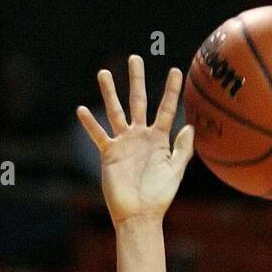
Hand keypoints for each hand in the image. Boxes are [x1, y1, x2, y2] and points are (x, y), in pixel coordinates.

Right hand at [76, 55, 193, 227]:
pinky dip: (90, 124)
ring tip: (104, 72)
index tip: (175, 70)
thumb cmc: (160, 196)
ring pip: (115, 111)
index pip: (166, 109)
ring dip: (109, 92)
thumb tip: (190, 126)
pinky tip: (82, 110)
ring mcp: (124, 143)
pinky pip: (99, 135)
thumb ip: (182, 149)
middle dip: (137, 80)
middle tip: (136, 57)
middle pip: (138, 101)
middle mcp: (140, 136)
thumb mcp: (175, 171)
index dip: (170, 90)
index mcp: (159, 139)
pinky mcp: (109, 153)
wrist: (140, 214)